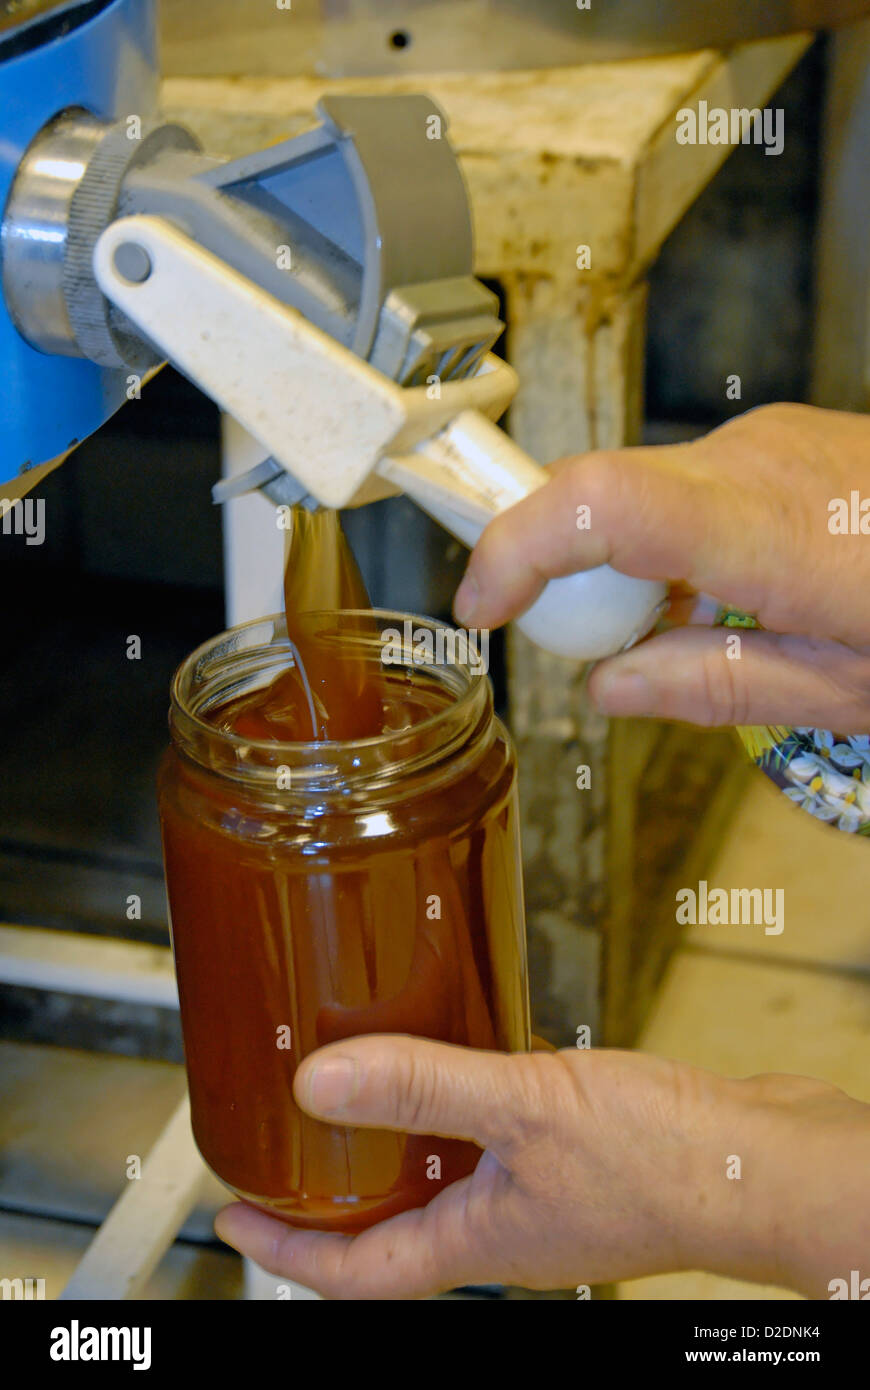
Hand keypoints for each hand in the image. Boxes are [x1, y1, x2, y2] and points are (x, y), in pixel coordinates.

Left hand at [213, 1037, 869, 1298]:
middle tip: (286, 1142)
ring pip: (445, 1174)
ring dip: (398, 1139)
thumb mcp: (525, 1110)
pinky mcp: (579, 1153)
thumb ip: (425, 1089)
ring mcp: (543, 1192)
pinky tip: (465, 1046)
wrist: (770, 1162)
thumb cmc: (669, 1162)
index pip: (355, 1270)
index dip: (285, 1251)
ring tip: (361, 1082)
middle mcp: (505, 1225)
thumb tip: (319, 1084)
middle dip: (332, 1192)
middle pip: (394, 1224)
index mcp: (480, 1239)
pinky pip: (497, 1133)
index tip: (234, 1219)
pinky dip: (464, 1101)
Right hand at [454, 404, 869, 732]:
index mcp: (778, 536)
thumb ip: (713, 686)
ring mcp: (771, 439)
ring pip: (638, 491)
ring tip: (678, 631)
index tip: (485, 607)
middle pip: (601, 498)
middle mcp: (762, 464)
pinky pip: (681, 481)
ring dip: (619, 563)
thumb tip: (607, 688)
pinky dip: (664, 540)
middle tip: (594, 651)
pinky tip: (713, 593)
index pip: (602, 504)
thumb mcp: (846, 693)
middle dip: (564, 575)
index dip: (518, 546)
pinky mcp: (779, 436)